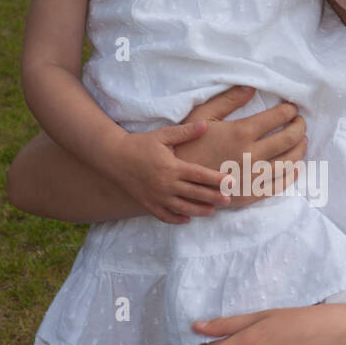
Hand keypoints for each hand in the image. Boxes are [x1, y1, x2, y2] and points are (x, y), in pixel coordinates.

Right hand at [105, 124, 232, 223]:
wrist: (114, 157)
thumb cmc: (140, 144)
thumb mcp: (163, 135)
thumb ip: (186, 132)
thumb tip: (206, 125)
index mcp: (172, 166)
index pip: (200, 175)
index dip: (217, 179)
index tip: (231, 182)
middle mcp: (166, 184)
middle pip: (196, 194)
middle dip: (214, 197)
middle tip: (228, 200)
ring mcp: (157, 197)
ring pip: (183, 208)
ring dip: (199, 211)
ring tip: (212, 211)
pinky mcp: (148, 204)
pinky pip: (165, 216)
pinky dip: (177, 219)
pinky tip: (187, 219)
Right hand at [174, 86, 307, 208]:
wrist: (174, 180)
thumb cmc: (186, 144)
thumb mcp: (202, 116)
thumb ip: (228, 100)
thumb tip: (252, 87)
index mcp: (241, 133)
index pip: (278, 117)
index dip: (289, 110)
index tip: (292, 108)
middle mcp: (251, 155)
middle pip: (289, 140)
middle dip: (299, 128)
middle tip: (300, 123)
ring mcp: (251, 178)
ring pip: (289, 163)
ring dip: (299, 150)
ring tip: (300, 142)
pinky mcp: (248, 195)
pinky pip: (278, 186)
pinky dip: (291, 175)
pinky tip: (294, 168)